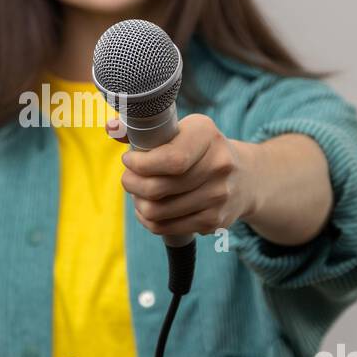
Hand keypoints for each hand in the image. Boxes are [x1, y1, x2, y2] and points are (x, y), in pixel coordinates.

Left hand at [106, 114, 253, 236]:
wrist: (245, 177)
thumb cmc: (199, 149)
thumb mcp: (182, 130)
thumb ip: (145, 129)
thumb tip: (112, 129)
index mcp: (207, 135)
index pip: (170, 159)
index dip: (141, 164)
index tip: (129, 160)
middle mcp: (219, 165)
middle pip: (159, 188)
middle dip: (132, 184)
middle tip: (128, 179)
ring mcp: (219, 196)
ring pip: (159, 211)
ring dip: (139, 204)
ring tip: (138, 193)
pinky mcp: (214, 221)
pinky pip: (167, 227)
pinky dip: (149, 220)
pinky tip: (149, 208)